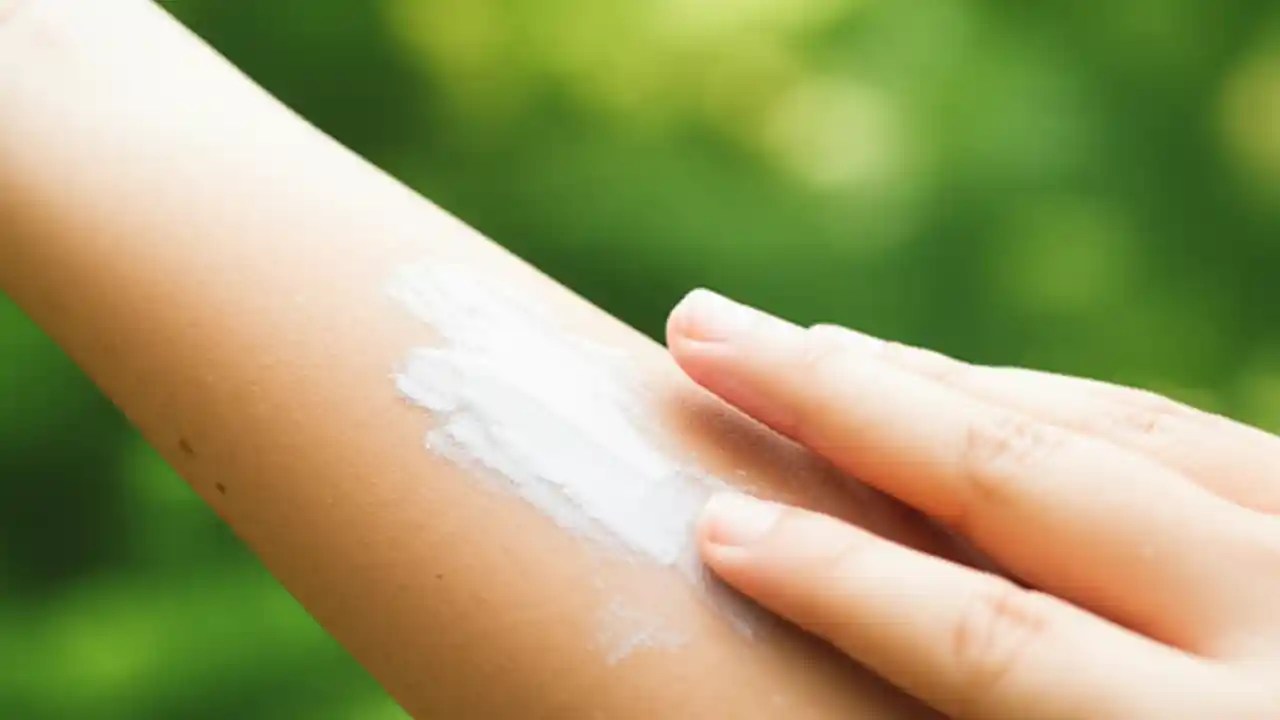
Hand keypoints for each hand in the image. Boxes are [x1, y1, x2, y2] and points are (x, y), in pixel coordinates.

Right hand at [667, 289, 1279, 719]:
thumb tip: (856, 662)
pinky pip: (1185, 431)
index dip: (838, 577)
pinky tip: (976, 393)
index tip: (717, 524)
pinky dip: (1058, 402)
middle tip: (704, 331)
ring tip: (811, 349)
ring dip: (935, 382)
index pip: (989, 640)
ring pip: (1109, 425)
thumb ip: (1005, 700)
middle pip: (1022, 477)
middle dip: (840, 398)